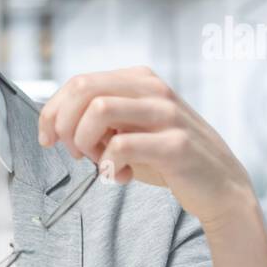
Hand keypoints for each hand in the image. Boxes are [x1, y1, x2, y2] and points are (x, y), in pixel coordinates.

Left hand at [37, 66, 266, 266]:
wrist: (219, 186)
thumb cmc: (167, 158)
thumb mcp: (130, 130)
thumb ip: (100, 120)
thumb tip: (55, 123)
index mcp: (139, 81)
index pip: (79, 82)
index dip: (52, 111)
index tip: (47, 138)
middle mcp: (153, 90)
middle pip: (83, 89)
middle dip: (63, 124)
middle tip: (74, 152)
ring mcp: (166, 115)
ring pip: (99, 110)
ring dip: (85, 141)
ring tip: (98, 162)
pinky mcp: (174, 144)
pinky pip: (121, 146)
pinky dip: (109, 165)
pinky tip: (120, 176)